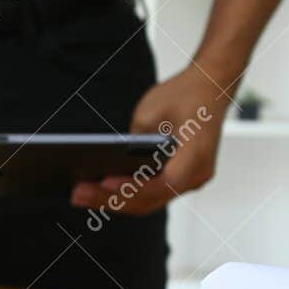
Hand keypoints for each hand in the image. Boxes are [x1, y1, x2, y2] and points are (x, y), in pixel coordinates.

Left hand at [71, 64, 233, 215]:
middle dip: (111, 199)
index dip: (134, 187)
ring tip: (80, 194)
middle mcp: (197, 175)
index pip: (165, 183)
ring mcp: (190, 181)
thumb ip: (133, 141)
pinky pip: (150, 194)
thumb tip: (103, 165)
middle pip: (150, 198)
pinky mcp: (179, 181)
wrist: (211, 87)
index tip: (104, 182)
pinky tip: (96, 189)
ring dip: (114, 201)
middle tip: (77, 193)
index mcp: (197, 155)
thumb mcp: (152, 110)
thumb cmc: (183, 95)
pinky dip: (125, 194)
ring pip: (148, 201)